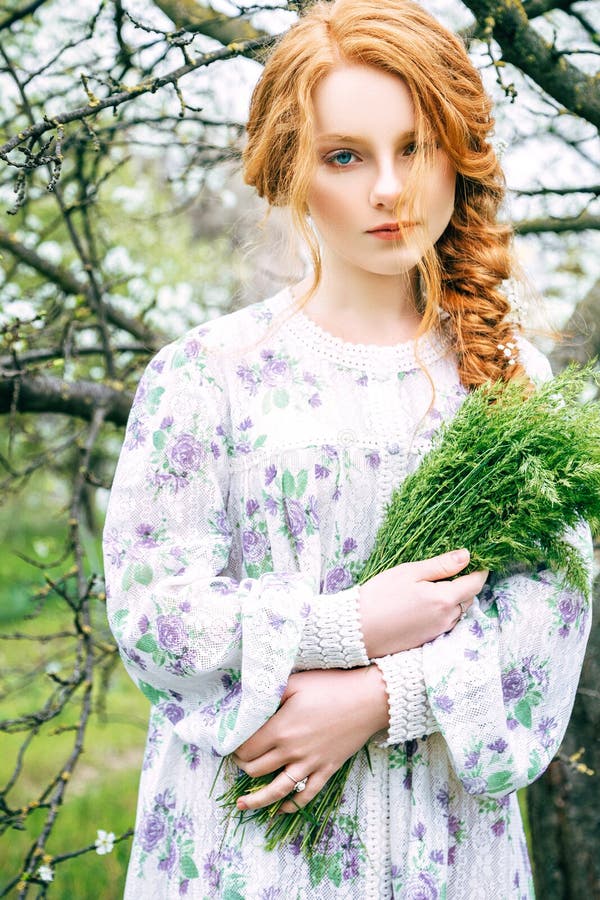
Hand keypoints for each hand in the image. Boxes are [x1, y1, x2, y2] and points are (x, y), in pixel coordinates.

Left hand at [232, 667, 387, 812]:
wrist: (368, 700)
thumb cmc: (331, 686)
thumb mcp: (296, 682)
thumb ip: (271, 692)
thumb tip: (250, 701)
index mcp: (281, 729)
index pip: (247, 748)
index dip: (234, 748)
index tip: (231, 744)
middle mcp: (292, 750)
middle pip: (257, 769)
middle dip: (242, 766)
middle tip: (238, 761)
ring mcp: (310, 764)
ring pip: (277, 790)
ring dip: (256, 799)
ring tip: (241, 805)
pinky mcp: (326, 769)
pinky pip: (306, 795)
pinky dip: (292, 805)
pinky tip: (282, 808)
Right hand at [359, 548, 487, 657]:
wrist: (358, 629)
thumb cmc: (381, 595)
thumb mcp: (410, 572)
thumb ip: (441, 565)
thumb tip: (467, 556)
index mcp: (445, 599)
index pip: (475, 583)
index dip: (480, 570)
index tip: (479, 560)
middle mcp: (447, 618)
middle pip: (468, 598)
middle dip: (466, 583)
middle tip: (454, 568)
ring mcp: (438, 631)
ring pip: (458, 611)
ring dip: (455, 598)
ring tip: (436, 585)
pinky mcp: (428, 640)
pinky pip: (446, 622)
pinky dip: (444, 610)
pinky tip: (426, 602)